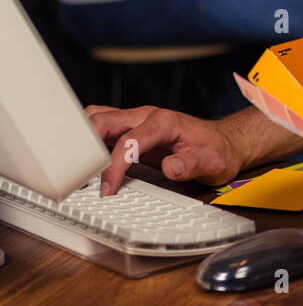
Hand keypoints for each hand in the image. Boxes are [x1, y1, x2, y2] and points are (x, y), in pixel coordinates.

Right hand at [85, 104, 243, 196]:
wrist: (223, 142)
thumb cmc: (217, 151)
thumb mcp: (212, 162)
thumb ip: (191, 164)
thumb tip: (171, 168)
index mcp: (165, 122)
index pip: (129, 142)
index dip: (113, 167)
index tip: (107, 190)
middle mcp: (147, 115)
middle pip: (104, 121)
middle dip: (86, 146)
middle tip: (78, 176)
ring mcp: (137, 119)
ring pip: (99, 118)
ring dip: (84, 138)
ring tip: (75, 167)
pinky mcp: (131, 127)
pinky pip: (103, 125)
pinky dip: (89, 139)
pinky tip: (85, 159)